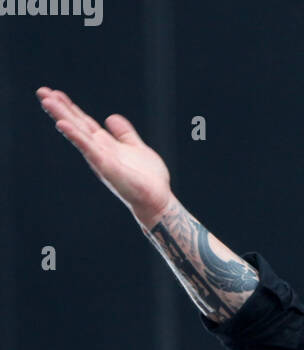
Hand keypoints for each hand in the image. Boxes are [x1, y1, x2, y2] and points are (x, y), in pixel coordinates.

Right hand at [36, 86, 174, 227]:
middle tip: (41, 91)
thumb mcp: (137, 148)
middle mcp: (99, 151)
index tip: (54, 93)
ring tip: (46, 101)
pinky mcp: (107, 167)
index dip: (71, 108)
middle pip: (77, 125)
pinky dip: (76, 137)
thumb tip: (110, 117)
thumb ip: (124, 134)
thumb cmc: (149, 179)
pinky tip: (62, 125)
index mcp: (105, 145)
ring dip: (61, 117)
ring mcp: (101, 159)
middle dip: (59, 109)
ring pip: (78, 134)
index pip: (84, 123)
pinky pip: (88, 149)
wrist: (158, 199)